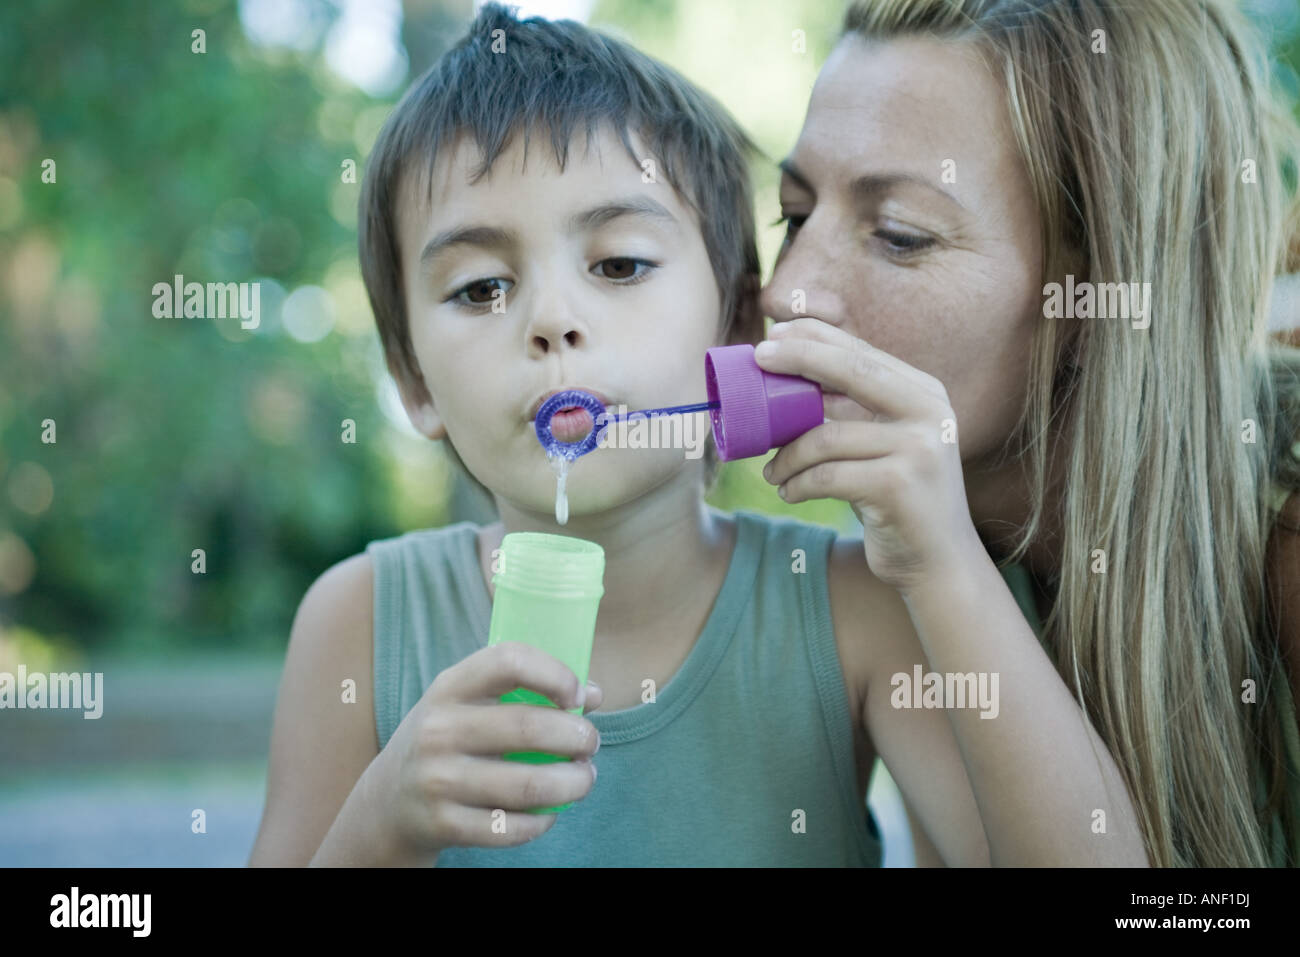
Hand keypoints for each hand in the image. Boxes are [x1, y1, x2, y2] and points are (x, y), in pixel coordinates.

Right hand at [369, 640, 602, 861]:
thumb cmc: (448, 740)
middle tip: (591, 743)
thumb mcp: (469, 703)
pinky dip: (543, 820)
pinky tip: (550, 811)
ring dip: (574, 782)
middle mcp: (439, 729)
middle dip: (578, 737)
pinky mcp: (444, 825)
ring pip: (530, 785)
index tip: (577, 696)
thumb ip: (526, 690)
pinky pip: (513, 828)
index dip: (555, 674)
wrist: (388, 801)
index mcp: (450, 687)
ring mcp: (438, 779)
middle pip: (528, 727)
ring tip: (585, 777)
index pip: (508, 661)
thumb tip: (592, 696)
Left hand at [754, 317, 984, 593]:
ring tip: (771, 472)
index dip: (814, 337)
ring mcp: (918, 449)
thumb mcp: (886, 444)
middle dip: (797, 360)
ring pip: (826, 436)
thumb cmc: (897, 500)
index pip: (862, 352)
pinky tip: (789, 493)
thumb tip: (789, 373)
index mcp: (924, 394)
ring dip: (786, 455)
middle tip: (755, 362)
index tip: (770, 338)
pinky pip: (826, 476)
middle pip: (851, 370)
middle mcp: (929, 413)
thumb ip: (856, 409)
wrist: (939, 563)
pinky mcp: (897, 486)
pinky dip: (797, 484)